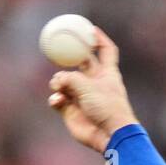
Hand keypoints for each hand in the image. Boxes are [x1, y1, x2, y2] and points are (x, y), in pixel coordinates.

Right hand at [47, 26, 138, 152]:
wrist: (110, 136)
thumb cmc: (106, 108)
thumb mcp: (88, 85)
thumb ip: (70, 78)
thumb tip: (57, 81)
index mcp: (107, 73)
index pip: (106, 50)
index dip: (99, 38)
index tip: (89, 28)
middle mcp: (95, 83)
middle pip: (80, 63)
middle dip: (69, 57)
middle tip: (58, 51)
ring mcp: (82, 97)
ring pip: (64, 81)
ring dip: (58, 82)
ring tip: (59, 87)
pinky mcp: (72, 111)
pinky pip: (58, 99)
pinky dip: (55, 98)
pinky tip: (58, 100)